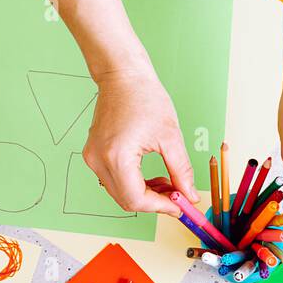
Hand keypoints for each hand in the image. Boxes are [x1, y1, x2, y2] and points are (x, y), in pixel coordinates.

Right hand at [83, 71, 198, 214]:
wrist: (123, 75)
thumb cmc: (145, 97)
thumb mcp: (170, 137)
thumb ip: (181, 171)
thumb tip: (189, 195)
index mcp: (116, 156)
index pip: (137, 199)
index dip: (161, 207)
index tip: (180, 206)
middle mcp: (98, 160)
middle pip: (127, 200)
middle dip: (155, 202)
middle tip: (178, 196)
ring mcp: (93, 158)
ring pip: (121, 193)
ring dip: (145, 194)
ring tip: (168, 182)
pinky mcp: (94, 155)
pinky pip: (115, 181)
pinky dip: (135, 184)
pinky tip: (152, 176)